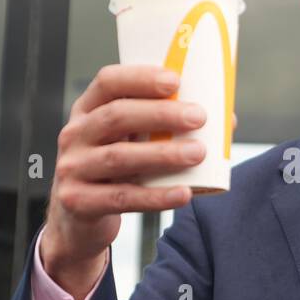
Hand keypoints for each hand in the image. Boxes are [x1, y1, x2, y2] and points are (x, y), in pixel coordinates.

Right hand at [40, 64, 210, 299]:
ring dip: (163, 154)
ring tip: (198, 154)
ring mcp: (72, 169)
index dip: (140, 78)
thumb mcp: (128, 143)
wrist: (79, 221)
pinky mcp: (79, 202)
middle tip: (199, 117)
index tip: (176, 81)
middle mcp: (74, 135)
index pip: (108, 82)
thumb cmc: (116, 172)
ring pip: (120, 158)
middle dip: (160, 114)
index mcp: (87, 110)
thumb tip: (226, 119)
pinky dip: (156, 196)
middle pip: (116, 116)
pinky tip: (184, 194)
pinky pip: (122, 198)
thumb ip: (164, 127)